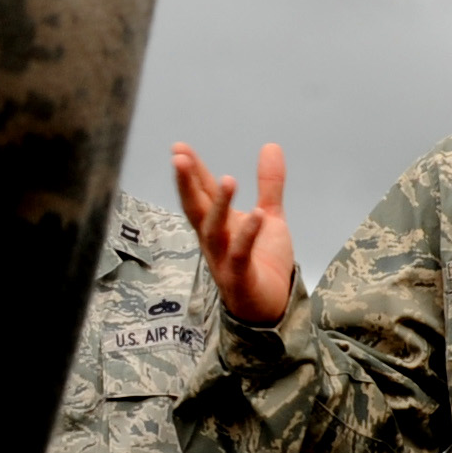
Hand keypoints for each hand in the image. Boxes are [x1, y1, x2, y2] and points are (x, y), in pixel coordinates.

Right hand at [173, 139, 295, 325]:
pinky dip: (247, 236)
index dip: (191, 171)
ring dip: (219, 206)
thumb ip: (269, 184)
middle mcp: (214, 240)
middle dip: (187, 184)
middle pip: (196, 209)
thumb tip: (271, 145)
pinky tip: (258, 216)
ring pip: (214, 231)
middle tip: (179, 158)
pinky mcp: (239, 278)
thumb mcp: (270, 215)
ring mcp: (223, 260)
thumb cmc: (263, 262)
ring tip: (228, 180)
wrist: (272, 307)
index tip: (179, 148)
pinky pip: (240, 256)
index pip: (201, 193)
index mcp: (219, 224)